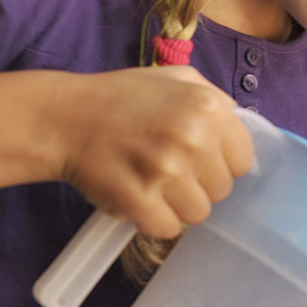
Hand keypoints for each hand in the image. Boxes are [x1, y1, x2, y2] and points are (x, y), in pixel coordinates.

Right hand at [56, 66, 253, 237]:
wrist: (64, 117)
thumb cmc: (121, 98)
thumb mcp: (177, 78)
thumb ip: (215, 97)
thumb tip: (240, 124)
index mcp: (208, 107)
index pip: (243, 160)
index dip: (221, 164)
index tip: (200, 160)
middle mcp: (193, 137)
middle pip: (222, 190)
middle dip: (198, 185)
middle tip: (169, 171)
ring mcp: (166, 170)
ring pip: (198, 214)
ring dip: (177, 206)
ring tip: (154, 185)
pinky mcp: (139, 199)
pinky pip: (168, 229)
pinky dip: (154, 221)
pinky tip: (139, 200)